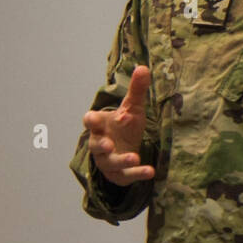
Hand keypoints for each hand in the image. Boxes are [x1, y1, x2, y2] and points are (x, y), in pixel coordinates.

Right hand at [83, 66, 155, 186]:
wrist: (126, 150)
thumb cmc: (125, 126)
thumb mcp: (132, 108)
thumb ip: (136, 90)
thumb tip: (144, 67)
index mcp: (100, 126)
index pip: (91, 122)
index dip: (91, 121)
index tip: (92, 119)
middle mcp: (100, 144)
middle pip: (96, 145)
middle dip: (101, 145)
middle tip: (108, 144)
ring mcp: (108, 161)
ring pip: (111, 162)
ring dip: (122, 160)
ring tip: (134, 158)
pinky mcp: (119, 174)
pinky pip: (127, 175)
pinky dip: (138, 173)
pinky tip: (151, 171)